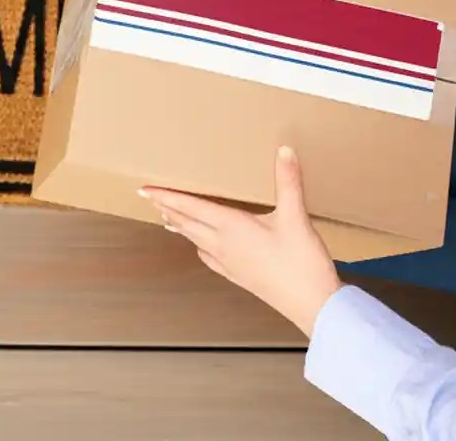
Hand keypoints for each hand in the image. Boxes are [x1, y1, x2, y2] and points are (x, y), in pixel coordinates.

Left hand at [140, 147, 342, 336]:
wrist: (311, 305)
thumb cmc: (301, 263)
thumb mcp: (296, 216)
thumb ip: (288, 181)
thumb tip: (284, 150)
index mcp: (231, 226)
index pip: (189, 206)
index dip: (166, 196)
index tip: (144, 189)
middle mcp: (222, 244)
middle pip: (186, 222)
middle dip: (166, 208)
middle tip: (149, 198)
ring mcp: (228, 262)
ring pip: (195, 239)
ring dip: (179, 226)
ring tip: (166, 218)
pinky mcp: (238, 275)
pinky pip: (208, 257)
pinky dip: (198, 246)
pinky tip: (201, 247)